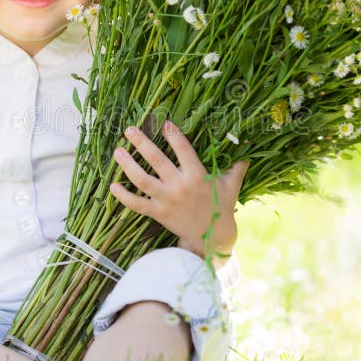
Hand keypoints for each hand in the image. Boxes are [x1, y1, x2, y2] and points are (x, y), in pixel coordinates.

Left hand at [109, 121, 248, 259]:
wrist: (212, 237)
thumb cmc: (222, 206)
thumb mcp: (232, 184)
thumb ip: (237, 165)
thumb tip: (248, 144)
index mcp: (197, 176)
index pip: (183, 149)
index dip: (173, 135)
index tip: (164, 122)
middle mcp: (179, 186)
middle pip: (156, 160)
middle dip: (142, 143)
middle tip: (129, 129)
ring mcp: (166, 200)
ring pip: (142, 180)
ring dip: (127, 164)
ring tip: (117, 151)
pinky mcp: (158, 213)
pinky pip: (137, 204)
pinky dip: (123, 196)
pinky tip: (112, 185)